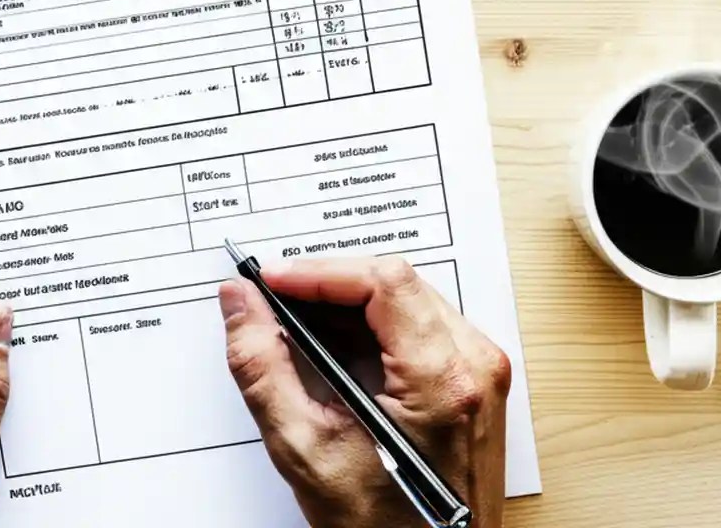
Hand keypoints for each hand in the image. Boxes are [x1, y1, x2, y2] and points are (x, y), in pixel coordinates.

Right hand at [219, 257, 509, 527]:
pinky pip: (422, 327)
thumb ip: (262, 367)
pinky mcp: (474, 383)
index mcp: (442, 380)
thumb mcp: (305, 448)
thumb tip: (240, 305)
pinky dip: (373, 328)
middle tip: (277, 303)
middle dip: (330, 286)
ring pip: (409, 300)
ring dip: (350, 306)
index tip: (275, 282)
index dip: (320, 272)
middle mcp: (474, 366)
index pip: (384, 282)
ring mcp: (480, 373)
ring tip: (301, 328)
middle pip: (397, 283)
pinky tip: (337, 351)